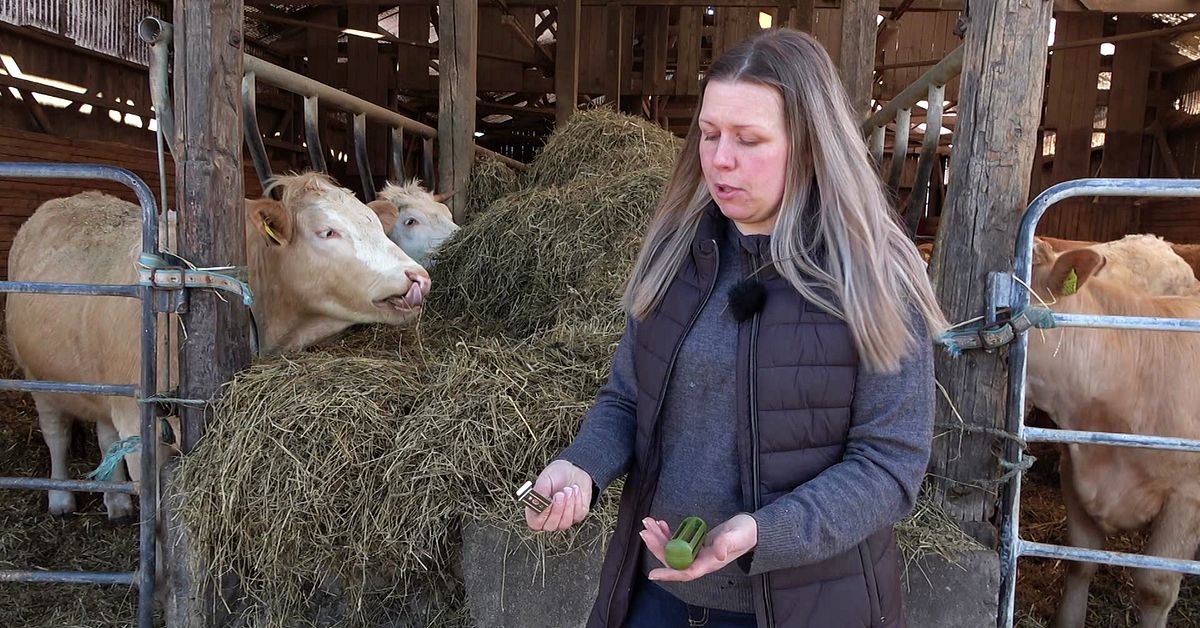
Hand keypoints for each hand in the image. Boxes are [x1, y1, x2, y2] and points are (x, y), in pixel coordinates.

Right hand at [524, 459, 593, 531]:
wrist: (573, 471)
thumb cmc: (556, 476)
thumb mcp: (545, 479)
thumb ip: (539, 490)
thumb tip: (537, 499)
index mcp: (536, 510)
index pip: (535, 523)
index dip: (542, 515)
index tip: (548, 502)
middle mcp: (548, 518)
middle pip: (551, 526)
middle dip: (557, 510)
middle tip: (560, 494)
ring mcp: (563, 520)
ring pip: (565, 523)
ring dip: (568, 504)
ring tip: (568, 489)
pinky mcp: (576, 517)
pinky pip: (577, 515)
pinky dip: (577, 501)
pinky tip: (575, 491)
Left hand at [639, 513, 757, 581]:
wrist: (750, 529)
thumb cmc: (745, 534)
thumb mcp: (738, 537)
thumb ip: (728, 544)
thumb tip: (719, 554)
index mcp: (709, 563)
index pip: (686, 573)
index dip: (668, 574)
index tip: (652, 574)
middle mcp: (700, 561)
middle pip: (673, 559)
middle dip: (657, 546)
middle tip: (645, 530)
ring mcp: (697, 553)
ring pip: (672, 549)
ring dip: (658, 537)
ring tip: (648, 523)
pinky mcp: (695, 544)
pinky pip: (677, 542)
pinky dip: (667, 533)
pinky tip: (660, 523)